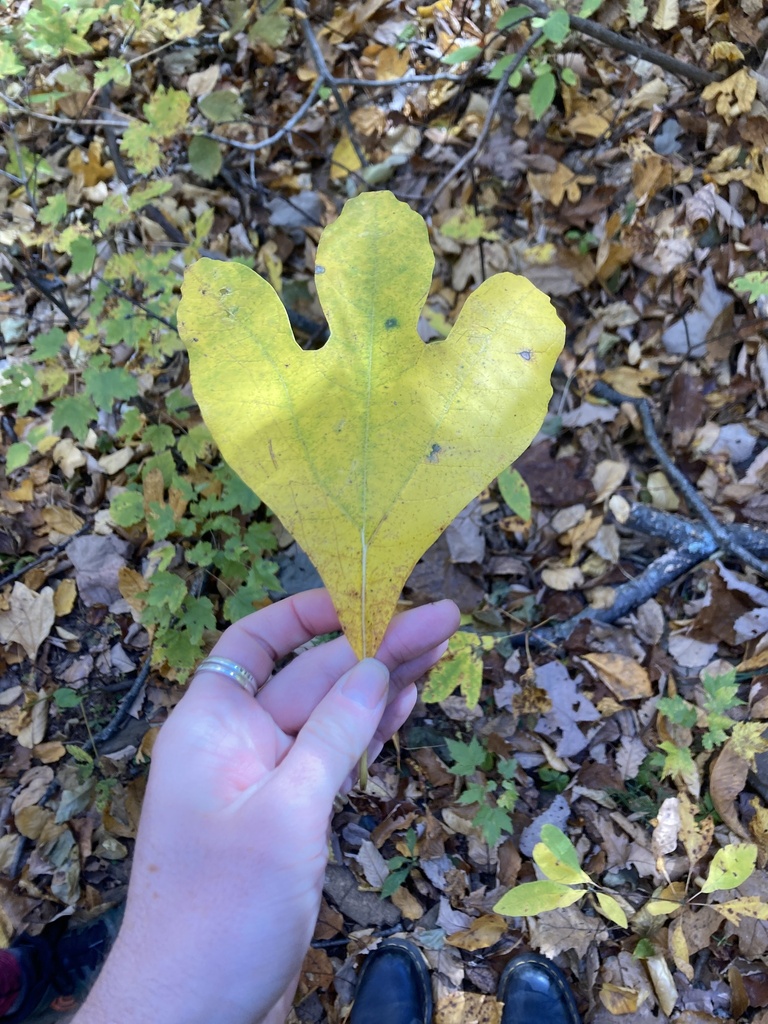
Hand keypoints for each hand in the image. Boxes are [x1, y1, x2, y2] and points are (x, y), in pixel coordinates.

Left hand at [75, 589, 458, 1023]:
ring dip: (381, 685)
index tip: (368, 596)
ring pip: (329, 716)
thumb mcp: (286, 811)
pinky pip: (331, 758)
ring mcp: (265, 781)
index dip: (310, 612)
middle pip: (310, 676)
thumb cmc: (224, 908)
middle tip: (443, 620)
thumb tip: (375, 665)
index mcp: (213, 722)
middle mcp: (236, 741)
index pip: (258, 640)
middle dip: (373, 647)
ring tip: (441, 650)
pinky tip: (406, 704)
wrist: (195, 1013)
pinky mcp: (288, 818)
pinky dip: (367, 733)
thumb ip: (332, 733)